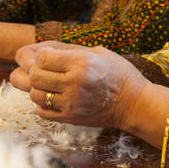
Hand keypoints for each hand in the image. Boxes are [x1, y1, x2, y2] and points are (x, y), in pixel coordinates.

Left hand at [10, 41, 150, 130]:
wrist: (134, 103)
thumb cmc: (118, 74)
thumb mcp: (98, 52)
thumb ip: (68, 49)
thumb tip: (38, 49)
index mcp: (81, 63)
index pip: (42, 58)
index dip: (40, 56)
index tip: (48, 57)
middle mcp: (74, 83)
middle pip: (35, 76)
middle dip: (34, 71)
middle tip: (43, 70)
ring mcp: (71, 103)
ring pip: (34, 95)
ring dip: (37, 88)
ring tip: (49, 84)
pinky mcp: (71, 118)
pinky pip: (42, 111)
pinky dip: (42, 104)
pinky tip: (53, 98)